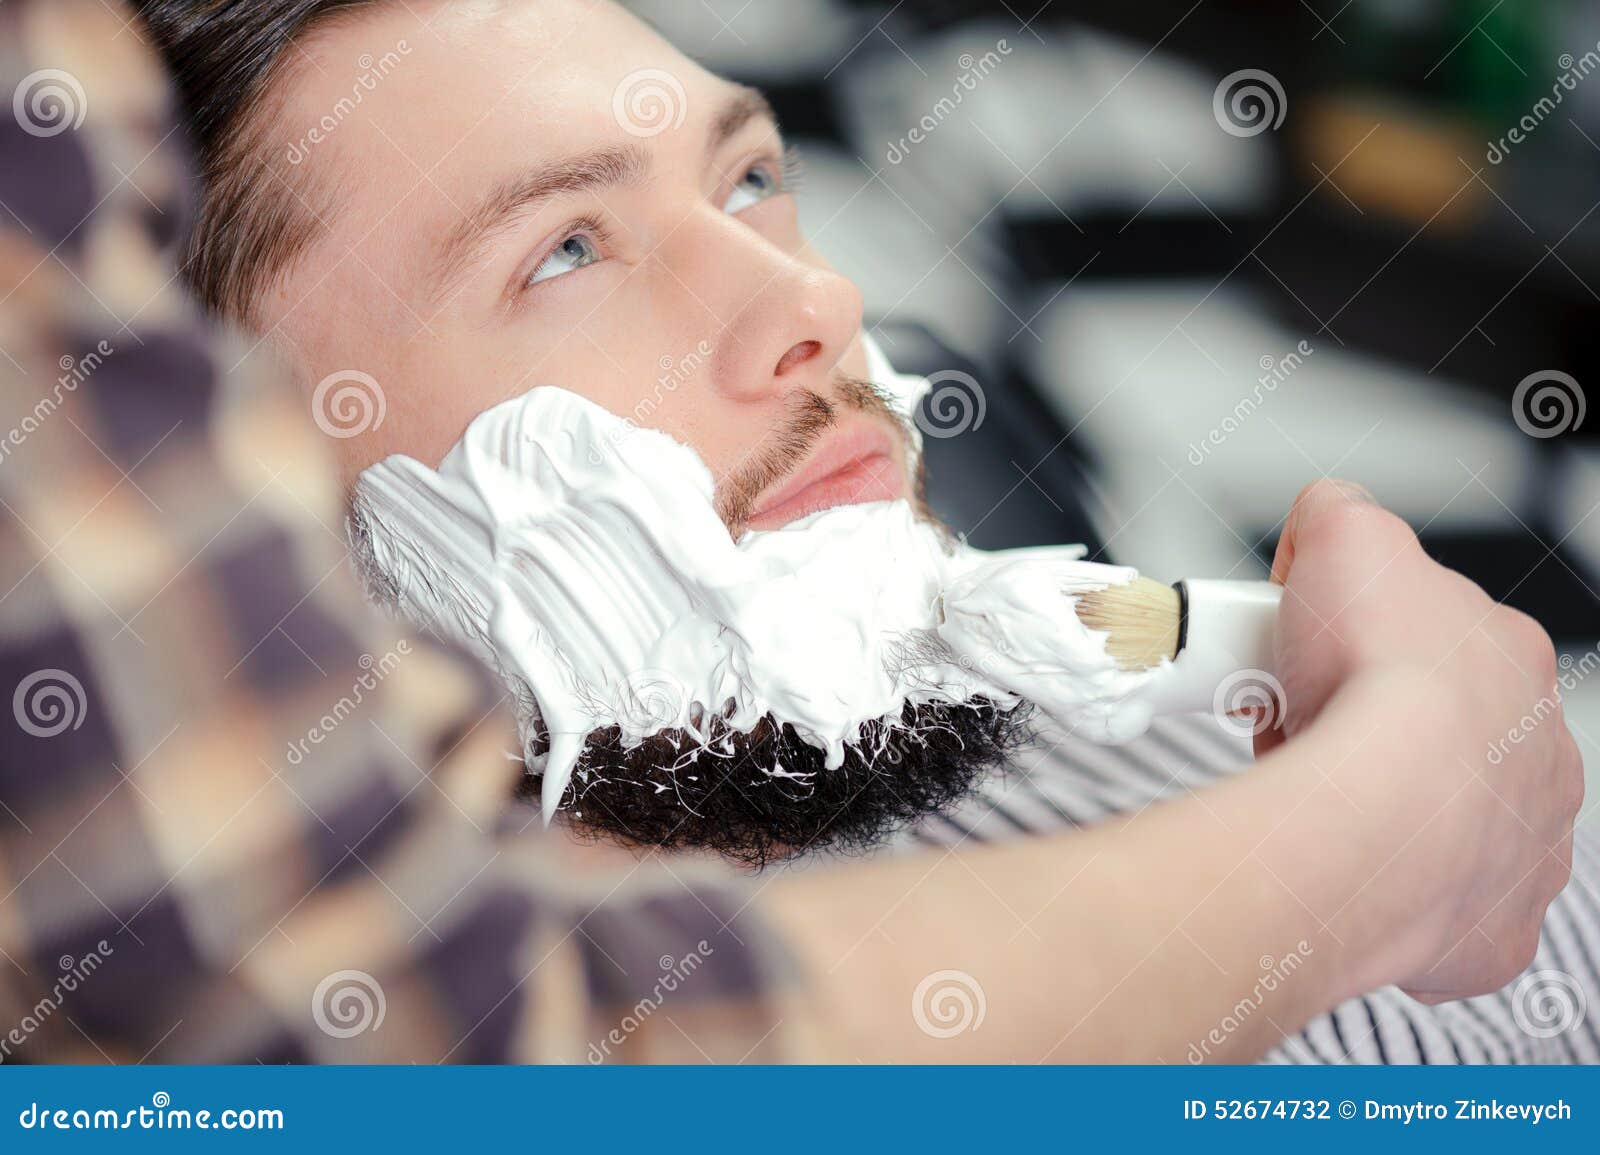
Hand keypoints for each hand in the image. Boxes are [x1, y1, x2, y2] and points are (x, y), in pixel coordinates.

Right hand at [1261, 479, 1581, 1001]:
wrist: (1380, 813)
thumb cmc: (1375, 688)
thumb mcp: (1342, 535)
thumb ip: (1335, 512)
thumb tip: (1324, 522)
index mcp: (1507, 657)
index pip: (1428, 633)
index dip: (1353, 636)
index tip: (1307, 649)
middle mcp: (1529, 747)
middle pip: (1430, 724)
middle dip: (1359, 719)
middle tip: (1294, 717)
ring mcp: (1516, 835)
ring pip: (1436, 811)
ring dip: (1371, 796)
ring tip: (1304, 784)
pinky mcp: (1489, 915)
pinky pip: (1435, 894)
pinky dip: (1387, 879)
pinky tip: (1342, 854)